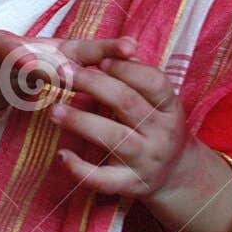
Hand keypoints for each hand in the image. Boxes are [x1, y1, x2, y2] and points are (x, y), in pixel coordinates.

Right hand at [0, 0, 135, 113]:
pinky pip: (80, 73)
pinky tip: (131, 58)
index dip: (23, 61)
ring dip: (101, 61)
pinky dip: (103, 68)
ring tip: (130, 50)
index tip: (35, 66)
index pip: (9, 55)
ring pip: (74, 68)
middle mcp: (22, 67)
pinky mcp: (52, 77)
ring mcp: (41, 75)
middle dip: (78, 65)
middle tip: (100, 66)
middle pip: (53, 64)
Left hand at [51, 58, 197, 198]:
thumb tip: (117, 46)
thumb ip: (134, 76)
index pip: (154, 82)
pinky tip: (61, 155)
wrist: (176, 176)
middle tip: (61, 72)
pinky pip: (104, 179)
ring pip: (115, 138)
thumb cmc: (154, 125)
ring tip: (54, 110)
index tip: (98, 60)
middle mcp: (162, 133)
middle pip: (128, 104)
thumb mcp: (154, 102)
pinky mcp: (130, 185)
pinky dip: (80, 169)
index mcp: (169, 107)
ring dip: (82, 122)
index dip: (126, 69)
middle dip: (93, 85)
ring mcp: (147, 161)